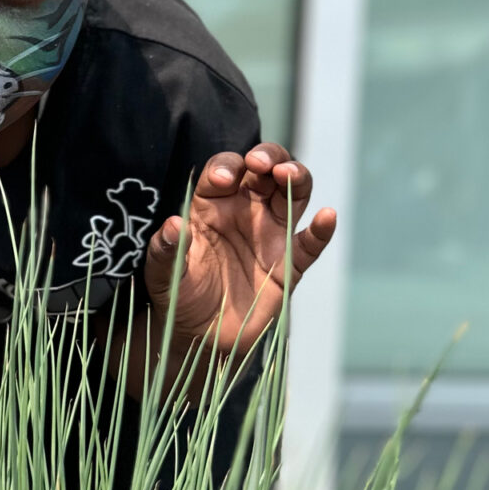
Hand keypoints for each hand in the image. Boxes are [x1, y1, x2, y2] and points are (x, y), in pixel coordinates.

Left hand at [142, 143, 335, 359]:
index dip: (226, 167)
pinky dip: (322, 229)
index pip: (225, 170)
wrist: (199, 333)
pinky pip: (310, 242)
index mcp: (213, 204)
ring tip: (287, 175)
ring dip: (296, 177)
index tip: (222, 180)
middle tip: (261, 162)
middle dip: (268, 156)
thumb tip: (174, 226)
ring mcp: (271, 233)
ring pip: (293, 193)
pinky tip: (326, 217)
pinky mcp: (290, 263)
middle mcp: (246, 210)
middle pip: (266, 170)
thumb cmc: (179, 293)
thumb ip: (166, 250)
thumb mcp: (162, 273)